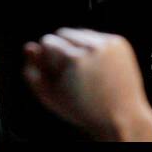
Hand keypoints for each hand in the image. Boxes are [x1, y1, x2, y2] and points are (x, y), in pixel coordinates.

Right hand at [22, 28, 151, 140]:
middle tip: (71, 73)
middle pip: (63, 33)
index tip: (57, 74)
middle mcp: (92, 47)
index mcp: (73, 59)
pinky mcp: (119, 43)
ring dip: (77, 47)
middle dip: (62, 49)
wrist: (121, 118)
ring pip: (79, 33)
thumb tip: (30, 47)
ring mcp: (108, 44)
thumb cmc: (83, 110)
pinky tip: (97, 67)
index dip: (48, 59)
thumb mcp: (50, 97)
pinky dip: (93, 48)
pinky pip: (96, 36)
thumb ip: (32, 71)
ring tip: (84, 71)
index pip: (47, 41)